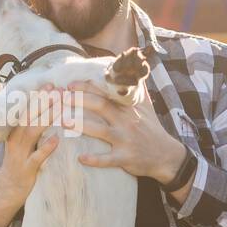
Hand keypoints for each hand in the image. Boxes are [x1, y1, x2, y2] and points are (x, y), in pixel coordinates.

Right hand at [0, 84, 61, 226]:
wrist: (8, 187)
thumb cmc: (21, 160)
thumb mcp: (22, 140)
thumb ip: (31, 125)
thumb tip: (45, 106)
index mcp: (15, 130)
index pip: (26, 109)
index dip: (39, 96)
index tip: (51, 84)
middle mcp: (16, 138)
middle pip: (30, 116)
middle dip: (44, 102)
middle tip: (59, 91)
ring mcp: (20, 153)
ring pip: (33, 132)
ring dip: (47, 119)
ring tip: (60, 108)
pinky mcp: (27, 168)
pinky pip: (37, 157)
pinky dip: (46, 148)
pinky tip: (57, 140)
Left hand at [63, 81, 188, 185]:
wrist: (166, 155)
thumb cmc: (151, 128)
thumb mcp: (146, 105)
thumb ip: (137, 88)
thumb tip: (133, 67)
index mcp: (128, 107)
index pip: (106, 92)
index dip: (87, 87)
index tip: (69, 85)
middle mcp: (126, 121)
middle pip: (101, 106)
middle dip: (80, 101)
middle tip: (61, 98)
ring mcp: (126, 139)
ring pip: (101, 131)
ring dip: (81, 126)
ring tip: (62, 122)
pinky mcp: (126, 157)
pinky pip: (108, 159)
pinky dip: (95, 159)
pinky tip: (81, 158)